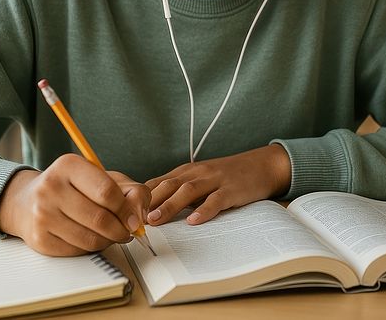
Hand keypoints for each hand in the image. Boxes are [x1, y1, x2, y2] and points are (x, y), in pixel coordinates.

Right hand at [0, 154, 150, 255]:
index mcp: (69, 166)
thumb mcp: (105, 179)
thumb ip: (132, 191)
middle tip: (127, 231)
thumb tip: (140, 217)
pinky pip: (77, 251)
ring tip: (112, 234)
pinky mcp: (39, 239)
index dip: (127, 210)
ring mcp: (42, 214)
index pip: (107, 192)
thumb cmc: (74, 188)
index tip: (135, 219)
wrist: (28, 201)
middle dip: (121, 230)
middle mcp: (51, 187)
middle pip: (100, 219)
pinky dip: (91, 248)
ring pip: (90, 239)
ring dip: (109, 241)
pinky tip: (92, 238)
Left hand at [145, 144, 291, 226]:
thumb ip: (178, 191)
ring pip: (188, 191)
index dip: (140, 197)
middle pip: (168, 185)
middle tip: (132, 218)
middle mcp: (198, 173)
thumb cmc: (227, 177)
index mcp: (186, 171)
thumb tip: (150, 210)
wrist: (260, 165)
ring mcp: (215, 180)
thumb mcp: (199, 180)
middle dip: (149, 202)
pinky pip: (216, 200)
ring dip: (169, 206)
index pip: (158, 183)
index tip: (124, 211)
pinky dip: (204, 210)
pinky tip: (194, 221)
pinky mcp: (232, 189)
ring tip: (155, 220)